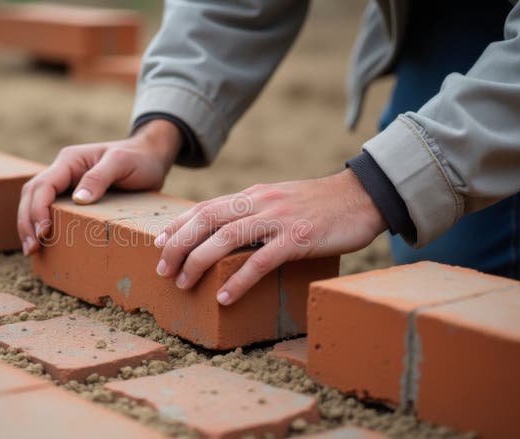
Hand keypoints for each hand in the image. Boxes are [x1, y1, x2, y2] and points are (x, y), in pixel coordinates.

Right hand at [18, 119, 181, 255]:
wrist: (151, 158)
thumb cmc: (139, 158)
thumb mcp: (121, 163)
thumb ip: (99, 177)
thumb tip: (78, 199)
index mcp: (70, 160)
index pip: (43, 185)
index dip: (38, 209)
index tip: (44, 231)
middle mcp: (63, 171)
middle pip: (32, 194)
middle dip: (27, 221)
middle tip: (32, 249)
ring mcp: (67, 183)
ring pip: (36, 202)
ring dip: (30, 225)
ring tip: (32, 250)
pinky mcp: (74, 196)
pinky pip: (51, 209)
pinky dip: (42, 225)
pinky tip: (44, 243)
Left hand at [153, 169, 387, 304]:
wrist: (361, 196)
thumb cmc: (319, 204)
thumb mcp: (279, 200)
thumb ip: (253, 211)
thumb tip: (225, 232)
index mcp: (253, 194)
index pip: (205, 207)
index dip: (178, 225)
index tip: (158, 244)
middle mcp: (260, 202)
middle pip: (206, 221)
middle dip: (177, 245)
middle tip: (162, 270)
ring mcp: (278, 220)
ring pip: (226, 239)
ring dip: (198, 263)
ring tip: (183, 284)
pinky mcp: (298, 239)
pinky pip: (261, 261)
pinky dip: (239, 280)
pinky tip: (224, 298)